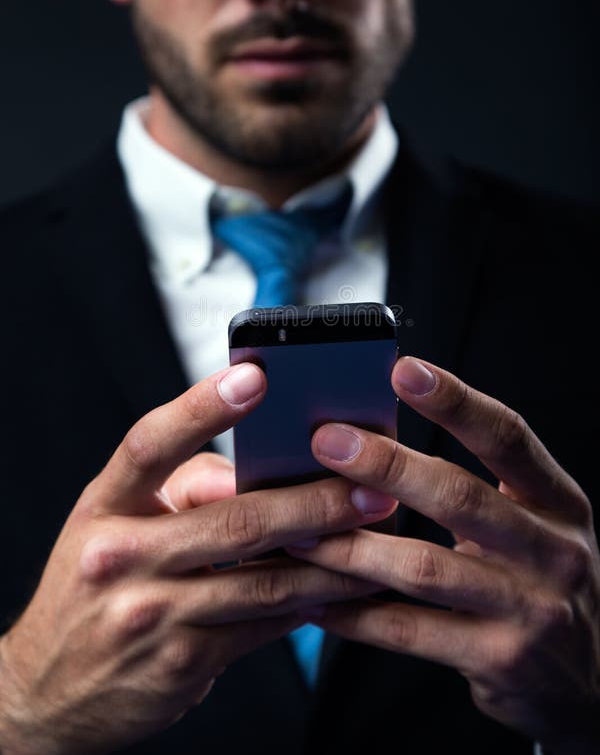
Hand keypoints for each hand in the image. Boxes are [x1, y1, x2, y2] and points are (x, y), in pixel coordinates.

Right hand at [0, 363, 394, 754]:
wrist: (46, 689)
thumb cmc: (94, 585)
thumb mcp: (114, 521)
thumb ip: (183, 487)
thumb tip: (256, 474)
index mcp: (104, 506)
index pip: (151, 444)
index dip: (205, 407)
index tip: (257, 376)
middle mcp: (121, 557)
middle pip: (233, 519)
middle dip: (312, 501)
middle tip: (369, 486)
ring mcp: (150, 615)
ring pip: (261, 581)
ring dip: (329, 560)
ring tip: (376, 538)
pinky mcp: (181, 663)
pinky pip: (260, 627)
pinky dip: (307, 605)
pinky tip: (342, 589)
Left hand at [288, 356, 599, 754]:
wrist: (581, 678)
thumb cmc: (534, 577)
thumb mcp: (529, 522)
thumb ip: (470, 485)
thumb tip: (371, 437)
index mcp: (557, 501)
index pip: (508, 437)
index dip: (456, 401)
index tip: (402, 370)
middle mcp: (553, 550)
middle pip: (460, 496)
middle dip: (386, 465)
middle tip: (326, 441)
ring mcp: (531, 609)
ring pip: (425, 569)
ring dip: (353, 547)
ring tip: (299, 530)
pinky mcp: (500, 659)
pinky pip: (410, 632)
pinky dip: (355, 615)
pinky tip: (314, 599)